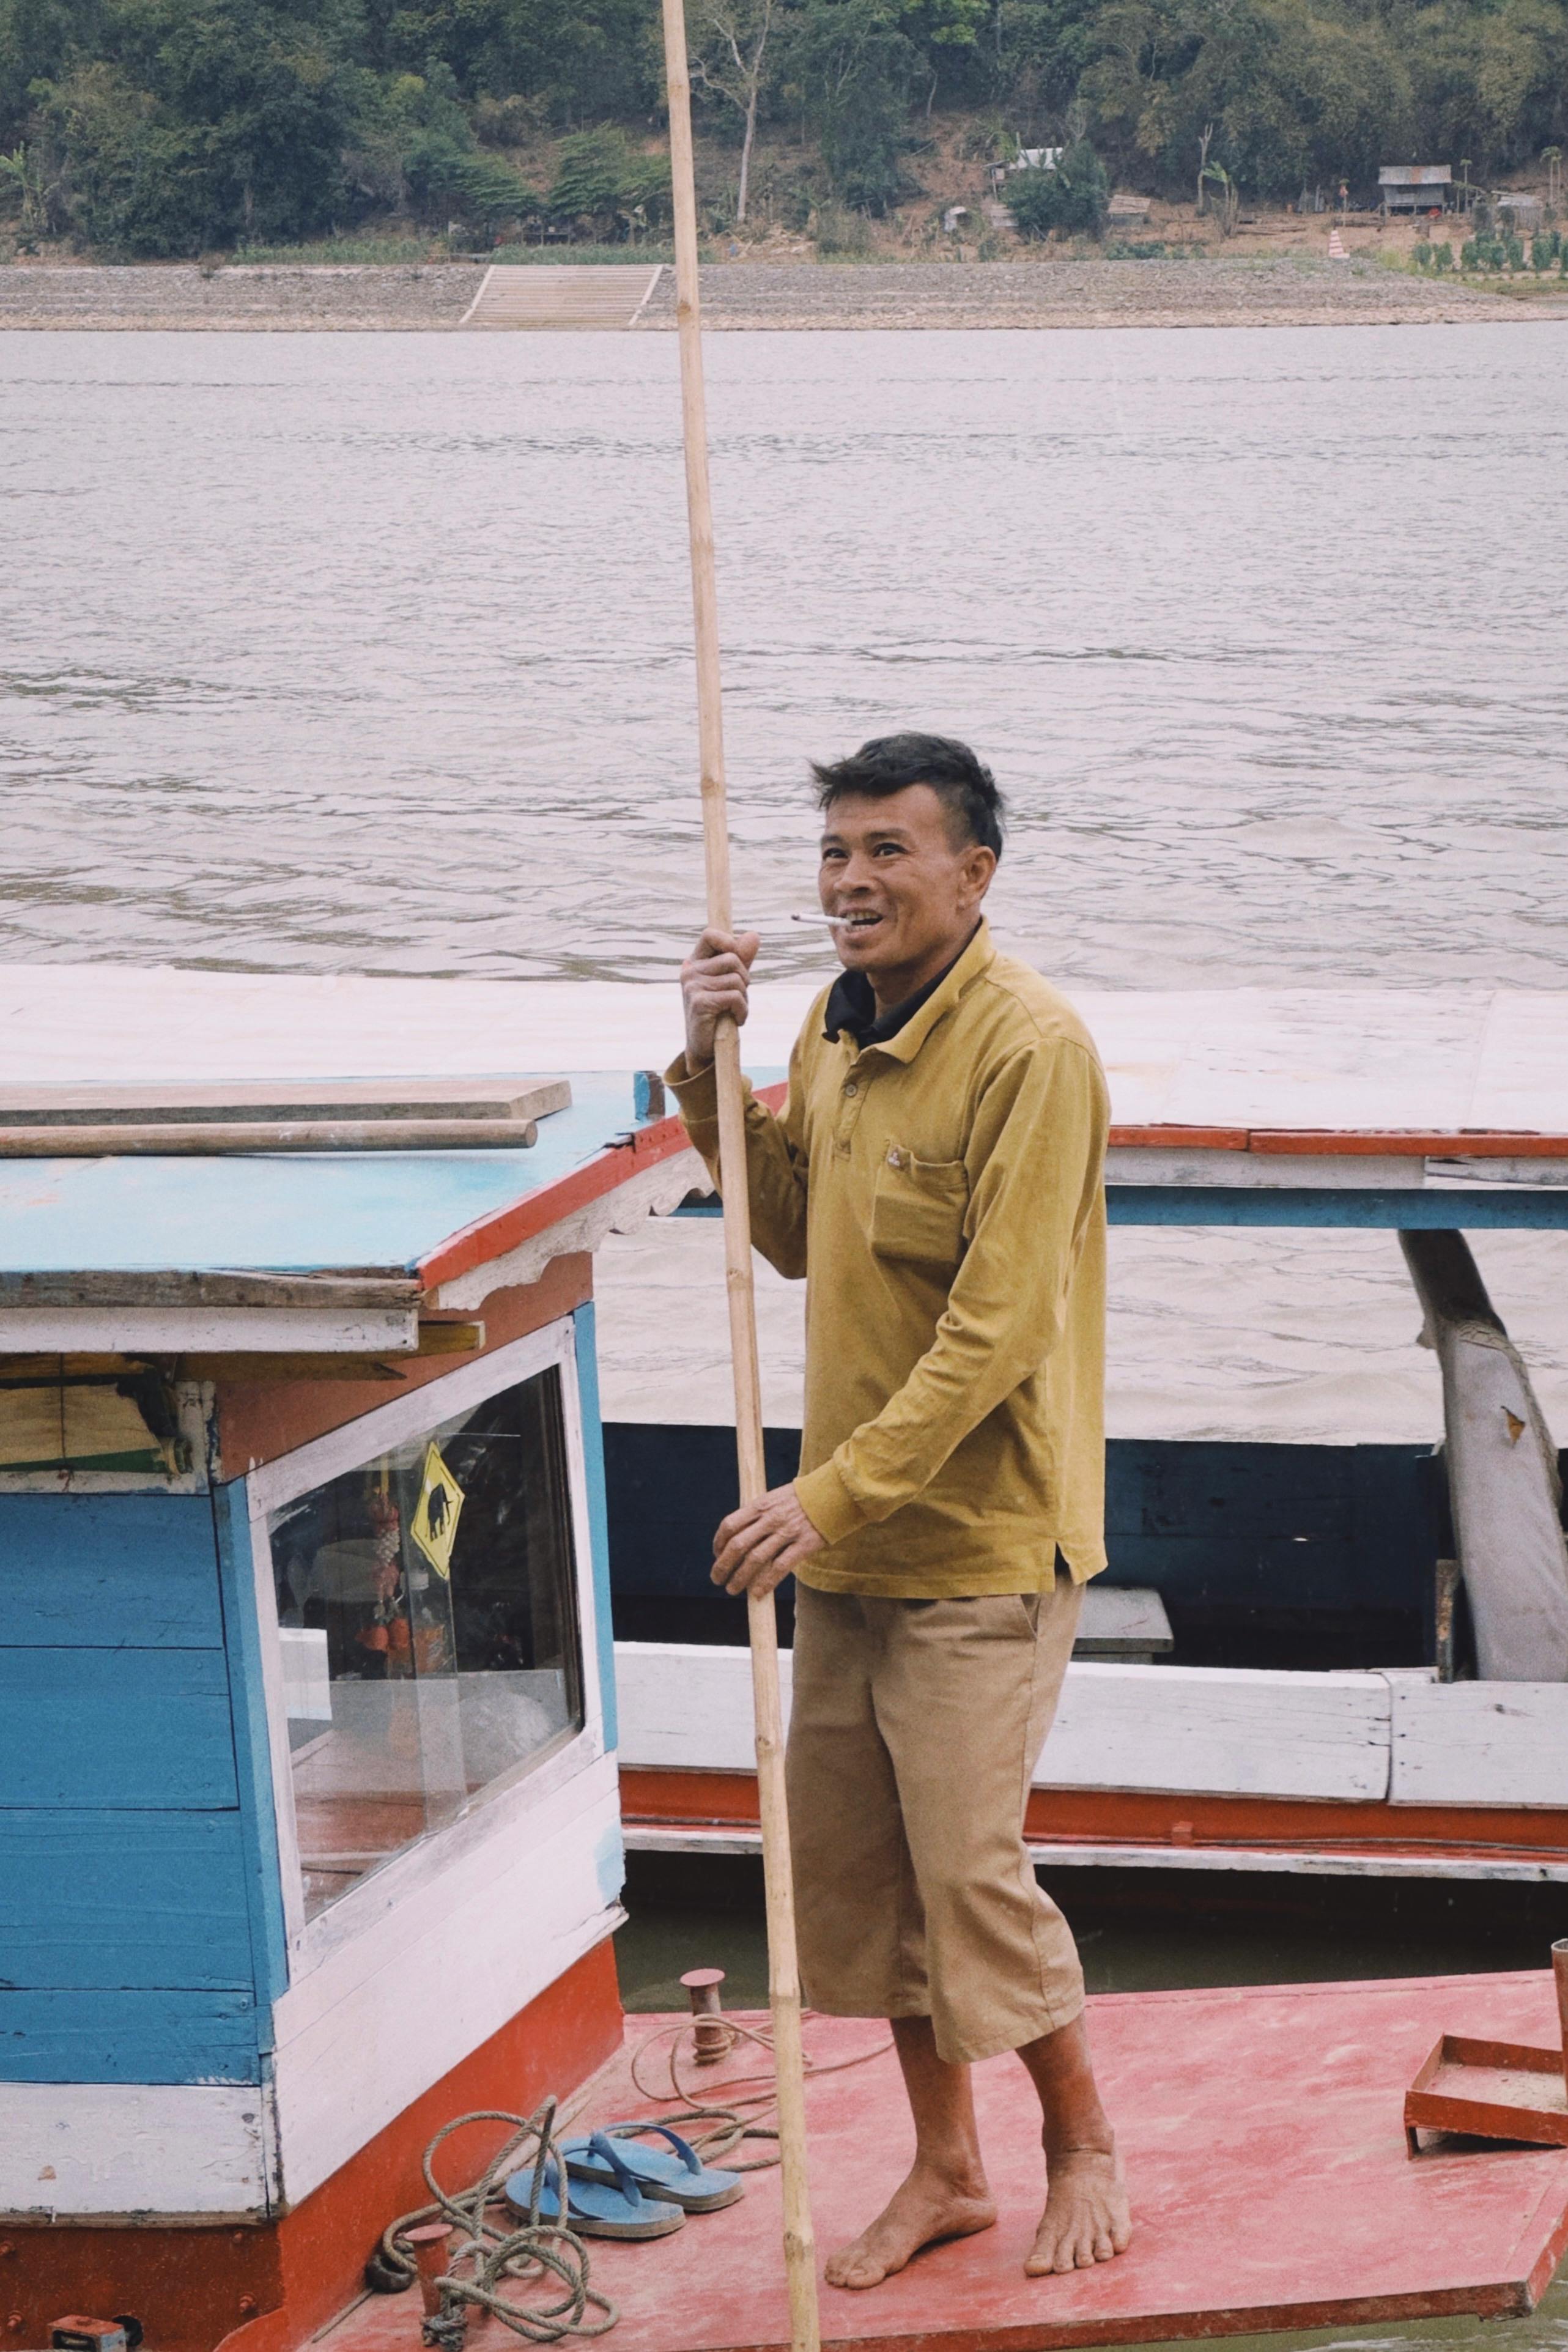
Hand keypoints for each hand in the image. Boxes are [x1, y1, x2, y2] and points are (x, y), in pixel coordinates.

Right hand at [681, 926, 758, 1069]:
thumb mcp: (730, 982)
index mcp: (695, 962)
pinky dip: (742, 1011)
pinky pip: (734, 997)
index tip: (738, 961)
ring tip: (735, 1011)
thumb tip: (754, 935)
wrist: (704, 1048)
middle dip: (744, 979)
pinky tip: (735, 1020)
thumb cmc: (718, 1013)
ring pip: (737, 979)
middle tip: (737, 997)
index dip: (729, 941)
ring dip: (744, 999)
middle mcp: (690, 971)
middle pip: (733, 958)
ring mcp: (692, 986)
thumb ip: (741, 959)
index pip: (711, 934)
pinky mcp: (699, 1002)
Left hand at [711, 1481, 824, 1599]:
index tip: (716, 1555)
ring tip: (732, 1589)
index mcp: (761, 1504)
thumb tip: (740, 1535)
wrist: (835, 1493)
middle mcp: (771, 1518)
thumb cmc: (803, 1498)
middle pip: (738, 1545)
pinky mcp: (804, 1544)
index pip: (730, 1525)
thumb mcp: (775, 1498)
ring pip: (756, 1559)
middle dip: (723, 1565)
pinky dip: (766, 1582)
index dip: (718, 1543)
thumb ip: (759, 1514)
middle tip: (717, 1579)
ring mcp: (787, 1532)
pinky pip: (780, 1567)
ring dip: (740, 1577)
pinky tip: (757, 1593)